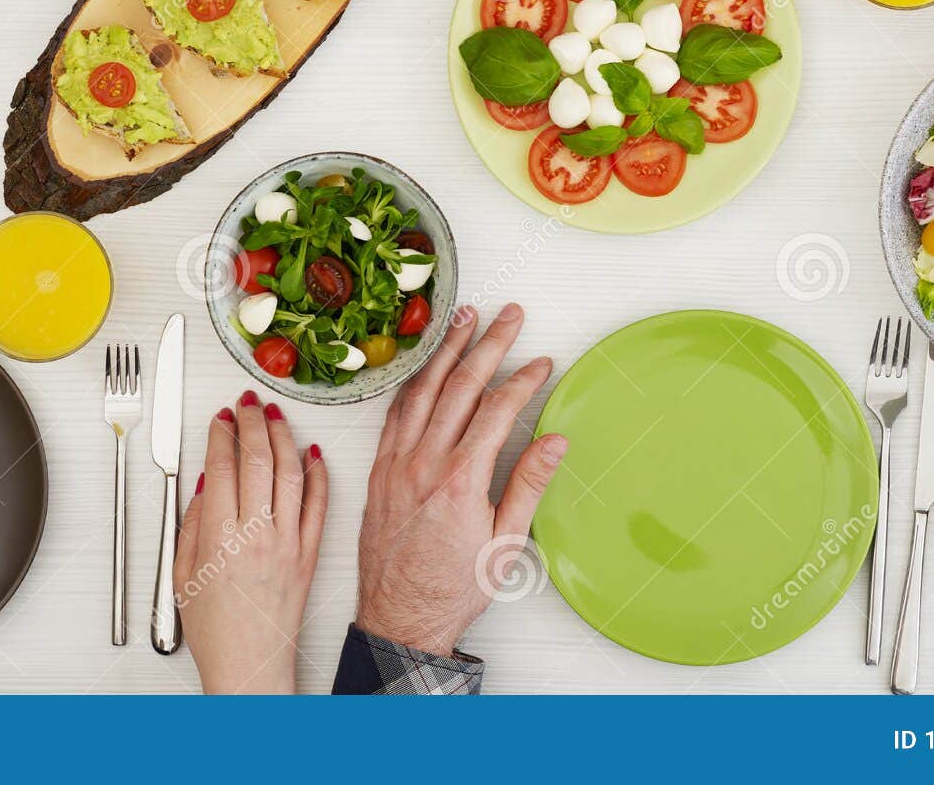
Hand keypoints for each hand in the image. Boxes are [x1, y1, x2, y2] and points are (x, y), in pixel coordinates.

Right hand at [174, 389, 326, 692]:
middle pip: (258, 460)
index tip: (220, 418)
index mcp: (220, 539)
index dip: (222, 434)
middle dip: (252, 422)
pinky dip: (318, 474)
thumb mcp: (183, 574)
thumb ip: (192, 523)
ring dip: (283, 437)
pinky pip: (319, 505)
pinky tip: (312, 453)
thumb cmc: (216, 630)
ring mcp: (288, 543)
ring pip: (291, 474)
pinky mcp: (310, 554)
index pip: (222, 467)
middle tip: (248, 403)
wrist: (250, 666)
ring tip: (276, 416)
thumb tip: (204, 482)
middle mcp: (257, 536)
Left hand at [354, 303, 566, 656]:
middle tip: (510, 315)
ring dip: (445, 349)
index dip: (522, 379)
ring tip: (464, 318)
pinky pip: (394, 411)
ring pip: (421, 390)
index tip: (542, 362)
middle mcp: (423, 463)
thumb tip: (554, 441)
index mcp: (460, 481)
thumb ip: (528, 485)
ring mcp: (395, 463)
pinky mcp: (378, 468)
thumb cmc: (452, 588)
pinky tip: (424, 364)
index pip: (496, 410)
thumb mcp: (505, 544)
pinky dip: (412, 380)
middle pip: (459, 386)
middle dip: (488, 344)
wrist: (399, 618)